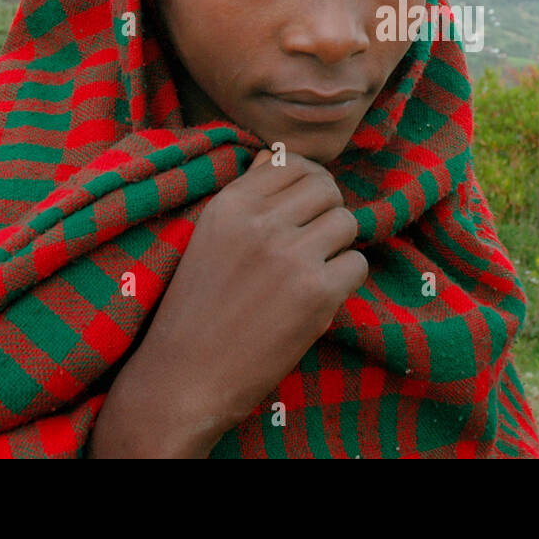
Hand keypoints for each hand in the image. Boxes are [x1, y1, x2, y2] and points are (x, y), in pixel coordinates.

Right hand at [88, 147, 367, 456]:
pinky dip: (345, 281)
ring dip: (337, 247)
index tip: (303, 208)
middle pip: (327, 189)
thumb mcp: (207, 238)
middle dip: (326, 212)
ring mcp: (290, 257)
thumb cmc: (195, 312)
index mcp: (230, 205)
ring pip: (347, 222)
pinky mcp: (316, 293)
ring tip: (313, 271)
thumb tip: (276, 156)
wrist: (182, 382)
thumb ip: (245, 197)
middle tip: (313, 243)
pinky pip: (356, 264)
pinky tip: (319, 298)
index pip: (291, 162)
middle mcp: (260, 223)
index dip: (306, 183)